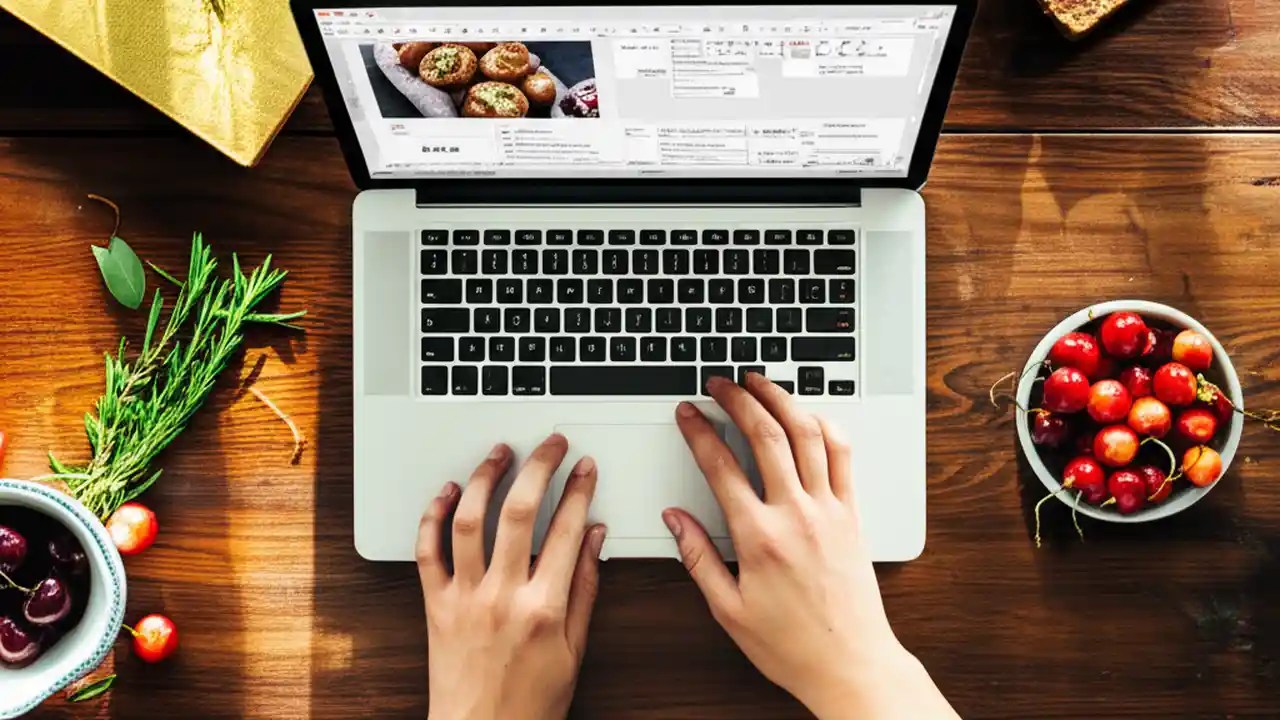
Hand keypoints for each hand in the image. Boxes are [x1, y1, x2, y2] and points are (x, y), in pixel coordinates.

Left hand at [416, 435, 606, 719]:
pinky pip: (427, 550)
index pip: (565, 530)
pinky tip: (448, 491)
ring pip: (470, 519)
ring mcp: (463, 597)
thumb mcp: (574, 651)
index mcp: (543, 607)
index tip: (585, 467)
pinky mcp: (434, 605)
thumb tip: (593, 538)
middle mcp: (501, 595)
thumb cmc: (529, 704)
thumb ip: (584, 589)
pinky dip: (434, 515)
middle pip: (520, 511)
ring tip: (500, 453)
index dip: (579, 490)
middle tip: (550, 443)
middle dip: (539, 466)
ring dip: (485, 477)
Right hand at [665, 374, 956, 719]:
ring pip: (808, 434)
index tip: (688, 413)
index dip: (699, 431)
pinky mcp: (853, 514)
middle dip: (739, 399)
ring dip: (782, 400)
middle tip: (721, 382)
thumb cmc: (791, 645)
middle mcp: (797, 514)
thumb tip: (675, 518)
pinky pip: (843, 456)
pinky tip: (810, 416)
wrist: (851, 664)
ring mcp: (830, 510)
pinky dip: (827, 426)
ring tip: (761, 382)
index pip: (721, 465)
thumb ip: (698, 557)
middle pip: (766, 435)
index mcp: (759, 537)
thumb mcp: (728, 610)